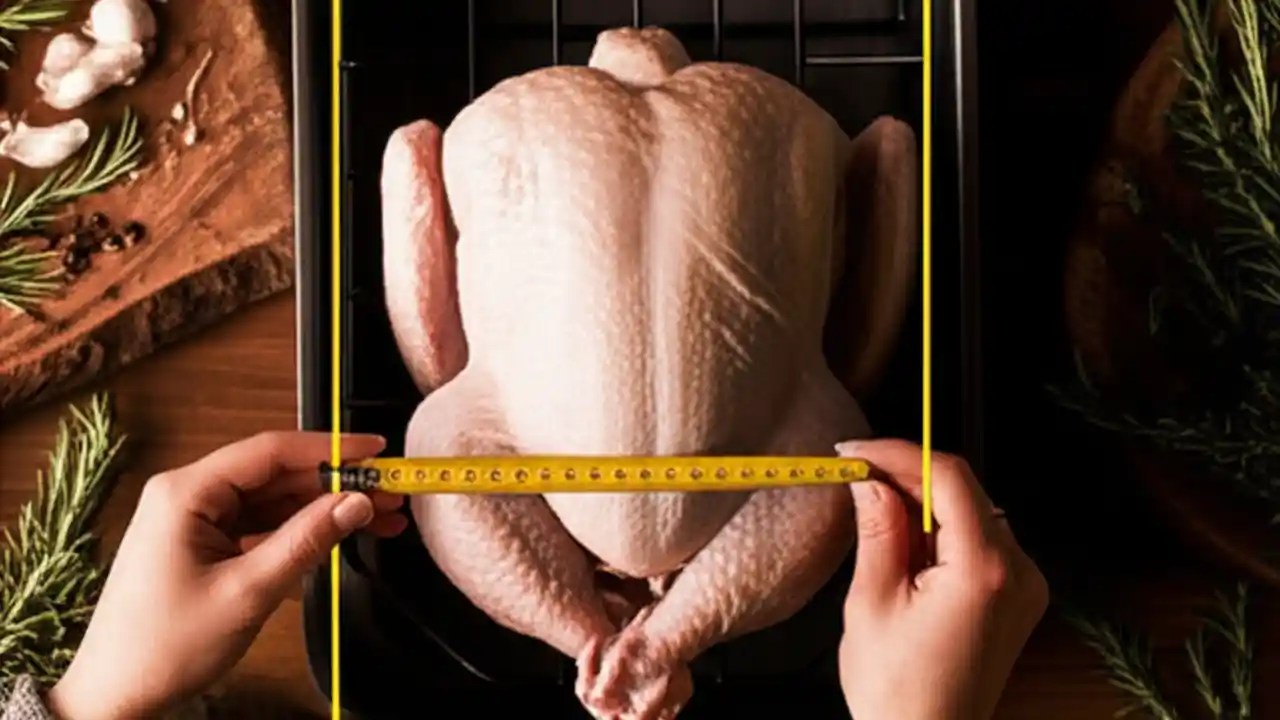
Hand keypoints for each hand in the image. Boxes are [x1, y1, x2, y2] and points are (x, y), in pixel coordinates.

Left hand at [46, 431, 408, 719]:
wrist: (115, 697)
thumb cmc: (164, 647)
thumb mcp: (247, 591)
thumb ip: (306, 540)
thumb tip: (358, 502)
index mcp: (186, 492)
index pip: (270, 451)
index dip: (330, 447)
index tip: (377, 450)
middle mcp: (188, 496)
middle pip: (276, 475)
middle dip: (335, 483)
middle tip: (391, 492)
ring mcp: (194, 521)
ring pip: (273, 501)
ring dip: (323, 509)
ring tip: (379, 518)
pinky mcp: (202, 545)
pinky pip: (260, 526)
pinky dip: (299, 531)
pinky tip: (338, 538)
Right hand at [836, 439, 1048, 719]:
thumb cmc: (897, 691)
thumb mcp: (872, 602)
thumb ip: (878, 530)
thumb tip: (870, 479)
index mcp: (984, 570)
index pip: (949, 477)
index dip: (901, 452)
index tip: (858, 450)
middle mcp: (1019, 572)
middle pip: (964, 490)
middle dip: (908, 476)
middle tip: (856, 473)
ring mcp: (1025, 586)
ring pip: (971, 512)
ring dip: (923, 504)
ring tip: (875, 516)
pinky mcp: (1018, 598)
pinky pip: (981, 541)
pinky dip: (941, 532)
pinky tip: (905, 547)